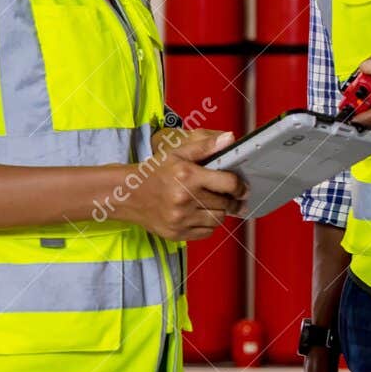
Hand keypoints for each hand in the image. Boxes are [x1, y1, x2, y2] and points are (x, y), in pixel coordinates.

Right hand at [123, 131, 247, 241]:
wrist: (128, 194)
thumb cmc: (154, 172)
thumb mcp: (177, 153)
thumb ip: (205, 146)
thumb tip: (230, 138)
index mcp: (188, 176)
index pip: (228, 184)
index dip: (240, 187)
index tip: (242, 188)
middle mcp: (184, 199)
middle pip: (225, 204)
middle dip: (230, 200)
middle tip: (230, 196)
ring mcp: (180, 219)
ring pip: (218, 220)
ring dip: (220, 212)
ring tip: (214, 204)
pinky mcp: (176, 234)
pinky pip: (206, 232)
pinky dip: (208, 225)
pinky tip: (201, 214)